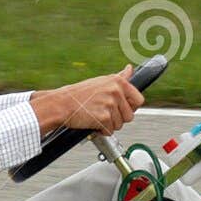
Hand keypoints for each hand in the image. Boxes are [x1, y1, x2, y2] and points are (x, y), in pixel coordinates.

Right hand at [30, 66, 144, 135]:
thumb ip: (119, 77)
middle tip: (104, 113)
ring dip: (109, 125)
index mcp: (118, 81)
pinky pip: (110, 131)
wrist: (61, 104)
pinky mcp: (104, 117)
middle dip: (118, 118)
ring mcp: (110, 104)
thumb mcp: (101, 81)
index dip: (130, 107)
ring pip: (120, 124)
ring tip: (96, 116)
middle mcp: (116, 91)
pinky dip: (101, 130)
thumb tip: (129, 69)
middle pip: (130, 115)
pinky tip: (93, 122)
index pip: (139, 100)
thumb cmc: (79, 94)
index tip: (121, 109)